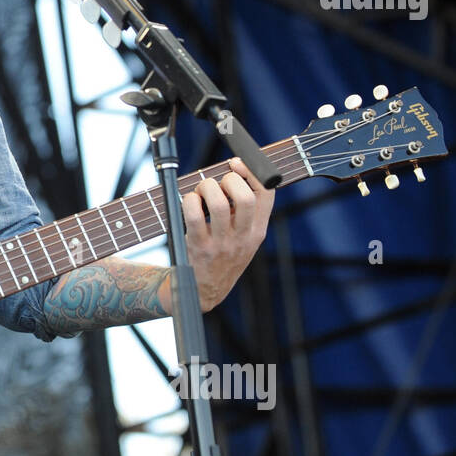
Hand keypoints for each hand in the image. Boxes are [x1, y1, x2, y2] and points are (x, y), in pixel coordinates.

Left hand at [174, 157, 274, 311]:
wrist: (204, 291)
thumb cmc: (222, 255)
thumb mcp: (244, 238)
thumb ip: (245, 211)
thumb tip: (235, 169)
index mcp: (258, 231)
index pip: (267, 194)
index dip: (252, 172)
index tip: (236, 164)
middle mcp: (243, 238)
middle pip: (245, 198)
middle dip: (229, 179)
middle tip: (217, 184)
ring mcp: (221, 244)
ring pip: (218, 204)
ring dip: (206, 188)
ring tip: (201, 192)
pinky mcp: (199, 247)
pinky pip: (193, 216)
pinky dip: (189, 201)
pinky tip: (189, 203)